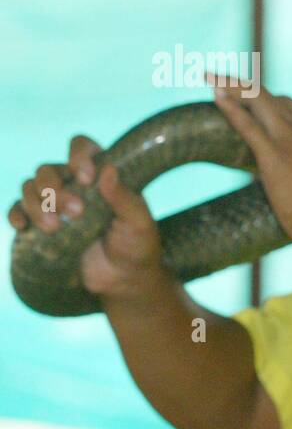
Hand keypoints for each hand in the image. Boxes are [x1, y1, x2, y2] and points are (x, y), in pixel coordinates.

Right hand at [8, 135, 165, 299]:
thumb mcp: (139, 223)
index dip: (78, 155)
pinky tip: (23, 226)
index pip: (82, 148)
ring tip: (54, 228)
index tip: (86, 178)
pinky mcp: (40, 225)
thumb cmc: (137, 246)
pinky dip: (16, 214)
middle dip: (55, 188)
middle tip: (75, 212)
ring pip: (30, 188)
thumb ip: (125, 198)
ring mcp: (55, 204)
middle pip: (48, 170)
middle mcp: (74, 185)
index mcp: (100, 176)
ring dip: (36, 205)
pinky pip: (17, 211)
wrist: (124, 279)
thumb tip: (108, 169)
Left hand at [209, 74, 291, 246]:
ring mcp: (289, 139)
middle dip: (245, 86)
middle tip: (223, 79)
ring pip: (258, 99)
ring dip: (233, 86)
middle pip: (272, 97)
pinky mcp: (272, 154)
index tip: (253, 102)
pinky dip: (229, 107)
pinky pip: (246, 124)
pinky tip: (215, 95)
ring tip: (211, 78)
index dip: (269, 102)